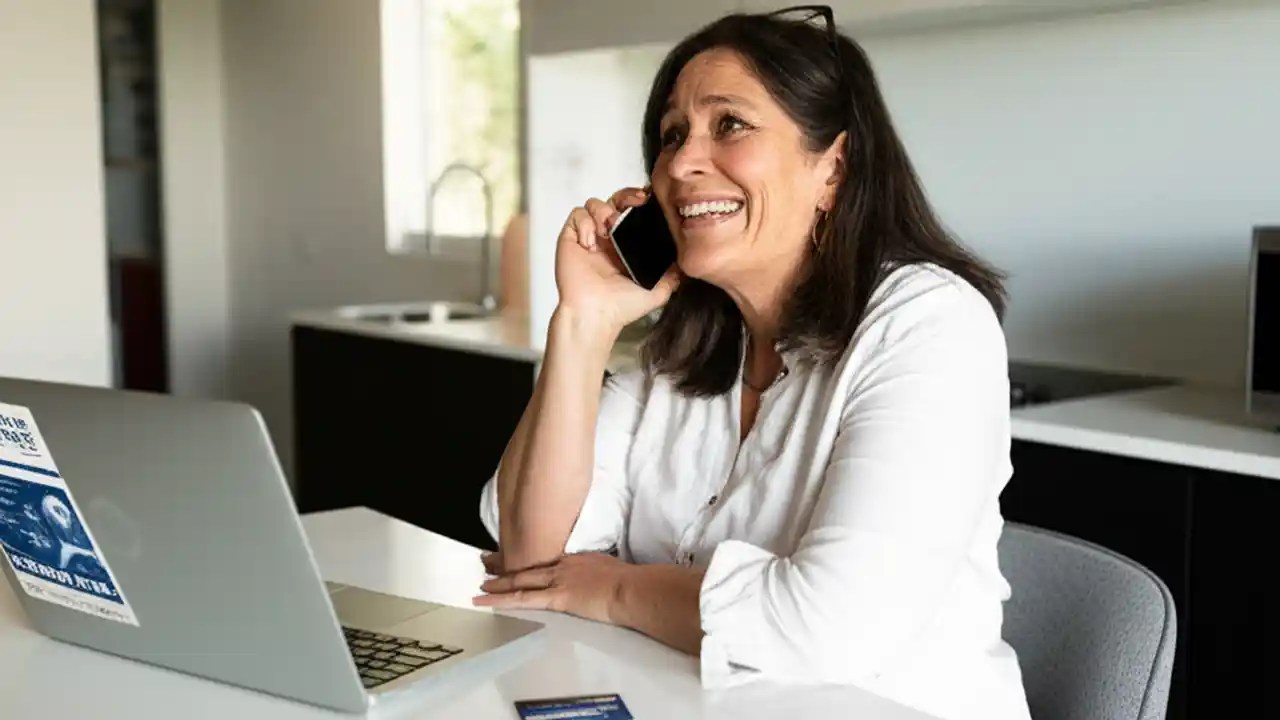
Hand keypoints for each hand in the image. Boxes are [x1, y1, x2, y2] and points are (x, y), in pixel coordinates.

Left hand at [472, 552, 629, 624]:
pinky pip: (521, 598)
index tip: (515, 559)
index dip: (528, 559)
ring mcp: (558, 580)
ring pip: (520, 580)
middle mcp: (563, 566)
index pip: (545, 560)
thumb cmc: (628, 583)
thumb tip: (600, 575)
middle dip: (506, 565)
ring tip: (481, 585)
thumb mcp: (610, 569)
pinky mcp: (556, 597)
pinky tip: (483, 600)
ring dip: (498, 582)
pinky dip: (500, 599)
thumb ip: (598, 571)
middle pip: (528, 565)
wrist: (630, 588)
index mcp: (576, 560)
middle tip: (486, 562)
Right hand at [554, 188, 680, 333]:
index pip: (634, 211)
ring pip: (595, 203)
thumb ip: (675, 274)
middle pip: (616, 199)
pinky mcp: (571, 238)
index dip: (640, 200)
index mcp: (628, 244)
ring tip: (607, 232)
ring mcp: (589, 236)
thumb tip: (690, 259)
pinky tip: (590, 244)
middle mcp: (609, 237)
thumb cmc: (624, 306)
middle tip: (633, 205)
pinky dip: (585, 223)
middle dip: (625, 196)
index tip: (647, 201)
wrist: (597, 314)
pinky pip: (577, 215)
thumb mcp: (660, 290)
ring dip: (603, 211)